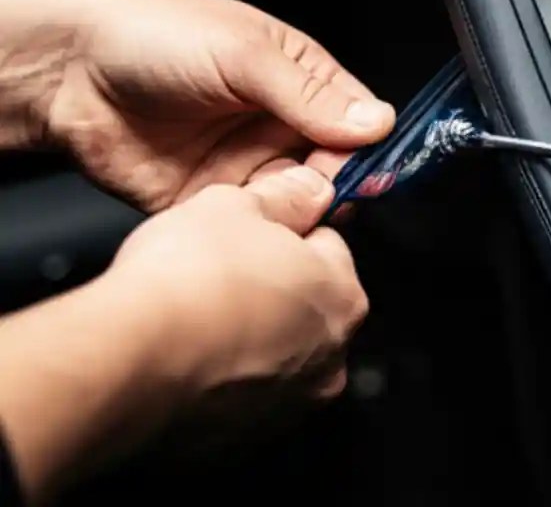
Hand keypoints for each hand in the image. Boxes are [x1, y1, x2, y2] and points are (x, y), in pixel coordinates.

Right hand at [0, 163, 366, 503]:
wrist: (129, 358)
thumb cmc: (187, 280)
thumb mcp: (235, 204)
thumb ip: (283, 195)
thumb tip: (306, 189)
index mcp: (344, 298)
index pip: (329, 249)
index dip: (286, 233)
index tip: (253, 232)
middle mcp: (329, 358)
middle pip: (305, 306)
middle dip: (270, 287)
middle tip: (216, 271)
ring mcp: (287, 405)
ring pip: (274, 354)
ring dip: (245, 335)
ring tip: (193, 314)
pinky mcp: (241, 439)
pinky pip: (237, 397)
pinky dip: (219, 379)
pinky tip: (183, 357)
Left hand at [2, 0, 394, 211]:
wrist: (66, 73)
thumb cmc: (152, 37)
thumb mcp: (242, 54)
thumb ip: (309, 94)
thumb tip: (375, 123)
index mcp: (299, 79)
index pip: (357, 120)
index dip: (369, 147)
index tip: (370, 170)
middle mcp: (279, 125)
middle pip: (336, 168)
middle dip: (337, 184)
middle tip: (324, 190)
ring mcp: (247, 165)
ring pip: (300, 203)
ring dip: (301, 211)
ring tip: (287, 206)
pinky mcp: (214, 203)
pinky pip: (253, 228)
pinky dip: (261, 233)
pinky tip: (256, 225)